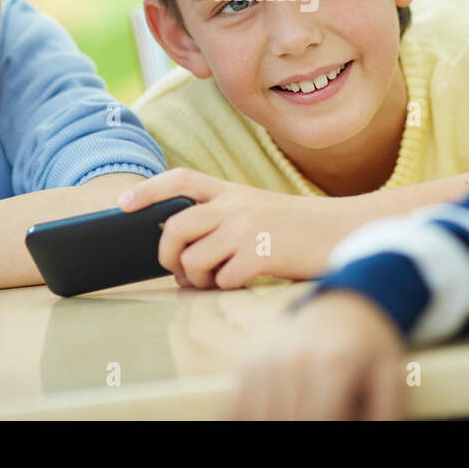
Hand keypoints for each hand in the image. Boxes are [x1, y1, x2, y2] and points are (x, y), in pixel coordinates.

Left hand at [118, 168, 359, 288]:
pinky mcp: (263, 253)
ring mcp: (249, 228)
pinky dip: (227, 287)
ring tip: (213, 281)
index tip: (123, 206)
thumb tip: (181, 252)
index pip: (180, 180)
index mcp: (232, 190)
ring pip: (195, 258)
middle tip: (180, 271)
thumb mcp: (258, 210)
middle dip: (167, 255)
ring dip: (197, 278)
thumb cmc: (297, 229)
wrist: (345, 230)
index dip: (148, 191)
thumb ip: (223, 220)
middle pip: (176, 227)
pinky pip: (224, 278)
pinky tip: (243, 282)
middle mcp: (236, 204)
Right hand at [230, 290, 407, 418]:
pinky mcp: (250, 362)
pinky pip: (239, 409)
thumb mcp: (391, 374)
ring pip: (261, 417)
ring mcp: (268, 359)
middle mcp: (295, 359)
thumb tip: (377, 430)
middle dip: (301, 428)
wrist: (344, 305)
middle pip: (289, 421)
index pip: (319, 420)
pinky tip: (273, 416)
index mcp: (334, 364)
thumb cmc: (370, 347)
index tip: (338, 423)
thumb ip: (386, 411)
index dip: (329, 431)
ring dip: (275, 423)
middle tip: (319, 417)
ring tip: (299, 415)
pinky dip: (249, 418)